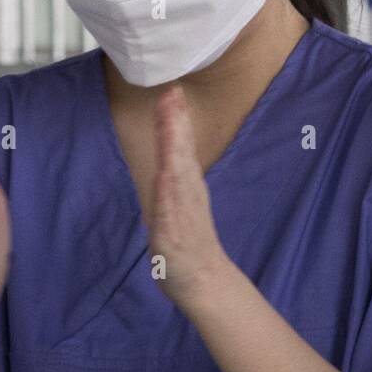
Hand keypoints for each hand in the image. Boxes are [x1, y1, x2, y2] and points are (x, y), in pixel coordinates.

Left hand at [147, 86, 230, 306]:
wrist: (204, 280)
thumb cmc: (189, 241)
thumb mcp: (179, 201)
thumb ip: (175, 176)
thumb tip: (169, 148)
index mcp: (187, 185)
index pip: (181, 146)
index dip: (176, 119)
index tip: (172, 91)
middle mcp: (188, 193)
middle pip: (180, 152)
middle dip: (176, 123)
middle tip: (172, 92)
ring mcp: (182, 213)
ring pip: (176, 173)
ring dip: (173, 147)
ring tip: (170, 123)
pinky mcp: (173, 234)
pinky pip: (169, 209)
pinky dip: (169, 190)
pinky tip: (167, 172)